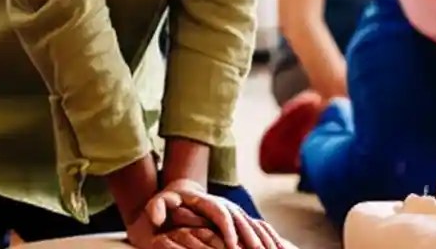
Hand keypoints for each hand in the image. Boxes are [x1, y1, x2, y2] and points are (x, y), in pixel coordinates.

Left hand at [145, 180, 285, 248]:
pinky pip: (259, 229)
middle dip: (251, 237)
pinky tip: (279, 248)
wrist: (183, 192)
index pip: (221, 214)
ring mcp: (235, 212)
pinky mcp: (239, 220)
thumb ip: (156, 207)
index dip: (228, 229)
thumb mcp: (159, 201)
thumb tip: (156, 217)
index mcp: (208, 202)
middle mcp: (226, 206)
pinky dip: (270, 238)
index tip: (232, 245)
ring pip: (254, 225)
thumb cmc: (170, 201)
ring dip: (264, 238)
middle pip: (242, 220)